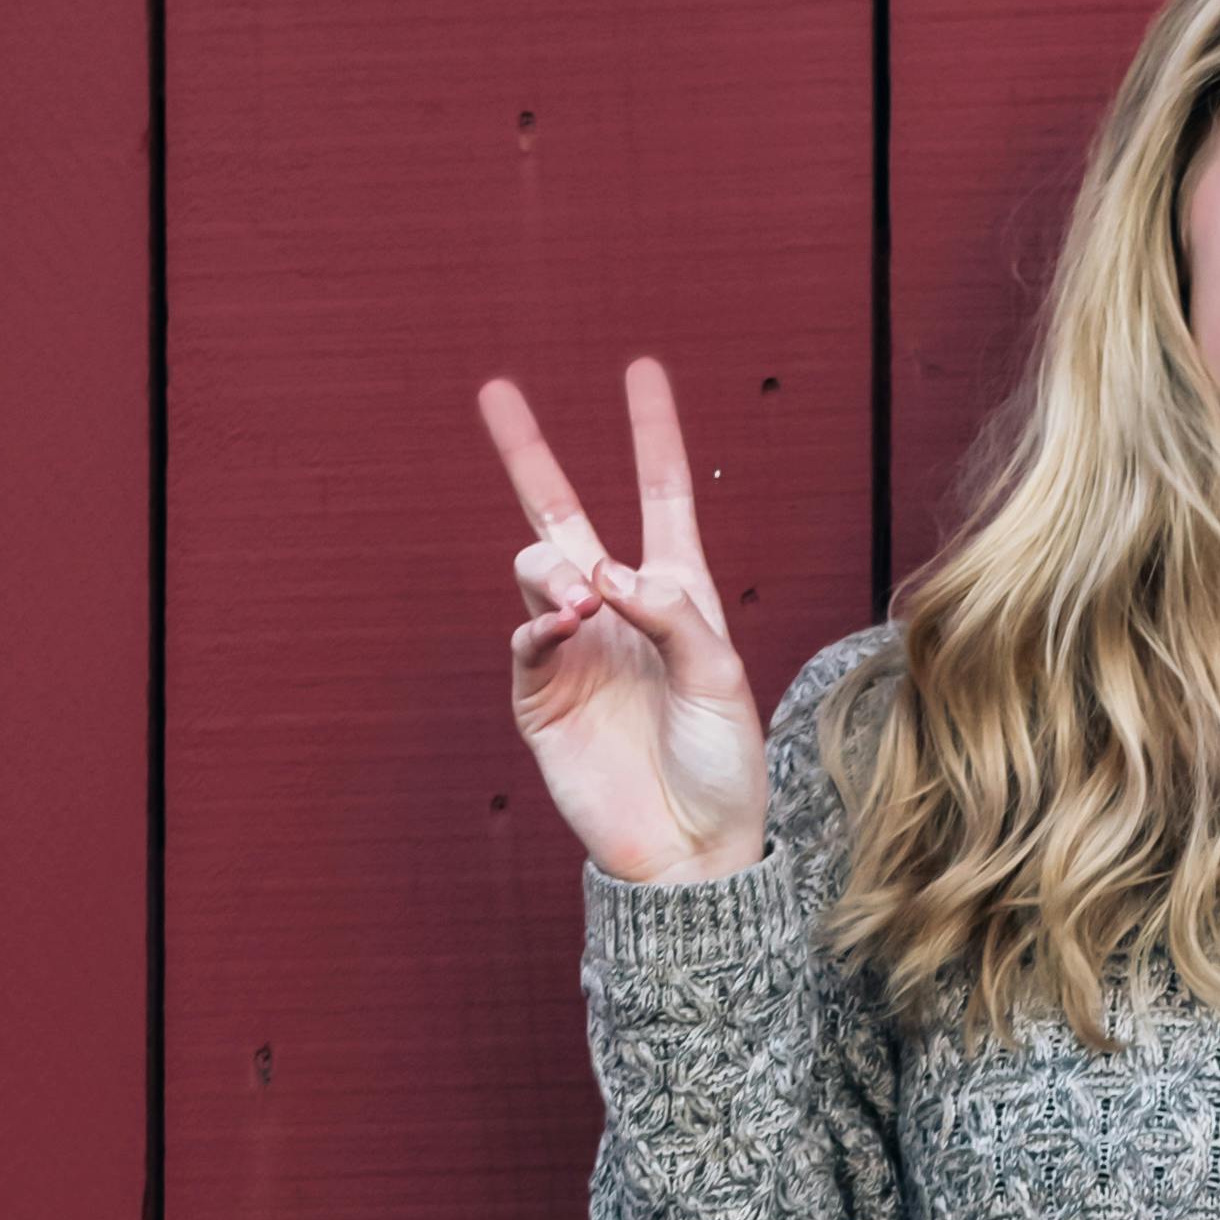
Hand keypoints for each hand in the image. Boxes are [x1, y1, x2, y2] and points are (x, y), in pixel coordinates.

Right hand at [483, 355, 772, 884]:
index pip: (661, 494)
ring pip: (538, 570)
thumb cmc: (723, 766)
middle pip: (566, 513)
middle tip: (496, 392)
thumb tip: (602, 570)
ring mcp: (575, 650)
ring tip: (578, 595)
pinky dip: (540, 622)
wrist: (689, 850)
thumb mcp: (721, 677)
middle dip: (529, 454)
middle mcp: (618, 612)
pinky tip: (566, 624)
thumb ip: (670, 612)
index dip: (652, 433)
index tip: (640, 369)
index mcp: (677, 596)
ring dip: (551, 566)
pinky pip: (526, 638)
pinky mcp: (542, 696)